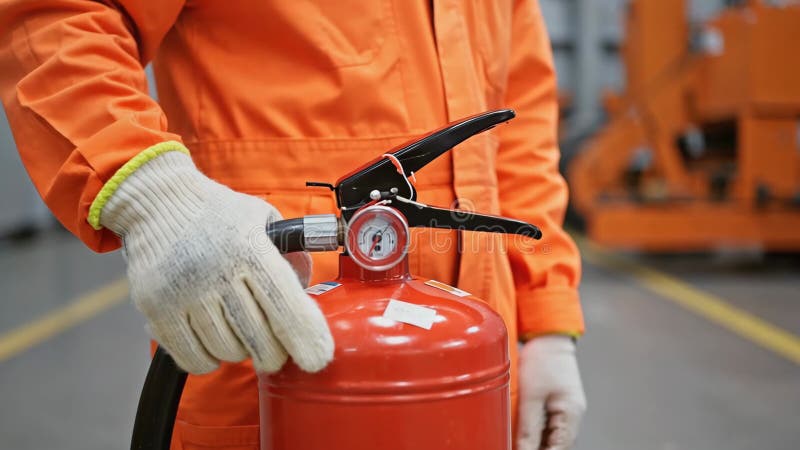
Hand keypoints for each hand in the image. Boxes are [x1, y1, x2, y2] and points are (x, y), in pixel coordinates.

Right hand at [99, 150, 333, 373]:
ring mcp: (184, 293)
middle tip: (274, 348)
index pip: (286, 306)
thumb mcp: (264, 219)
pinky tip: (212, 340)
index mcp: (250, 249)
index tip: (317, 359)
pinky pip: (193, 358)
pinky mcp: (156, 310)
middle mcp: (218, 273)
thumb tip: (308, 291)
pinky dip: (209, 359)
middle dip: (274, 353)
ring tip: (237, 330)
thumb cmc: (218, 213)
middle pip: (259, 340)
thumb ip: (291, 254)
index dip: (306, 338)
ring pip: (228, 352)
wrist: (158, 202)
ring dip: (240, 351)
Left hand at [517, 336, 585, 449]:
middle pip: (555, 446)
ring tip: (517, 439)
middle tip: (515, 445)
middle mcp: (573, 418)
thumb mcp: (531, 396)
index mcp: (570, 416)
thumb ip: (528, 429)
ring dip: (536, 442)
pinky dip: (537, 432)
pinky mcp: (559, 406)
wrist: (549, 337)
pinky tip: (522, 430)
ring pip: (552, 439)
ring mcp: (567, 412)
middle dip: (536, 449)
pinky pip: (549, 427)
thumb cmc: (543, 360)